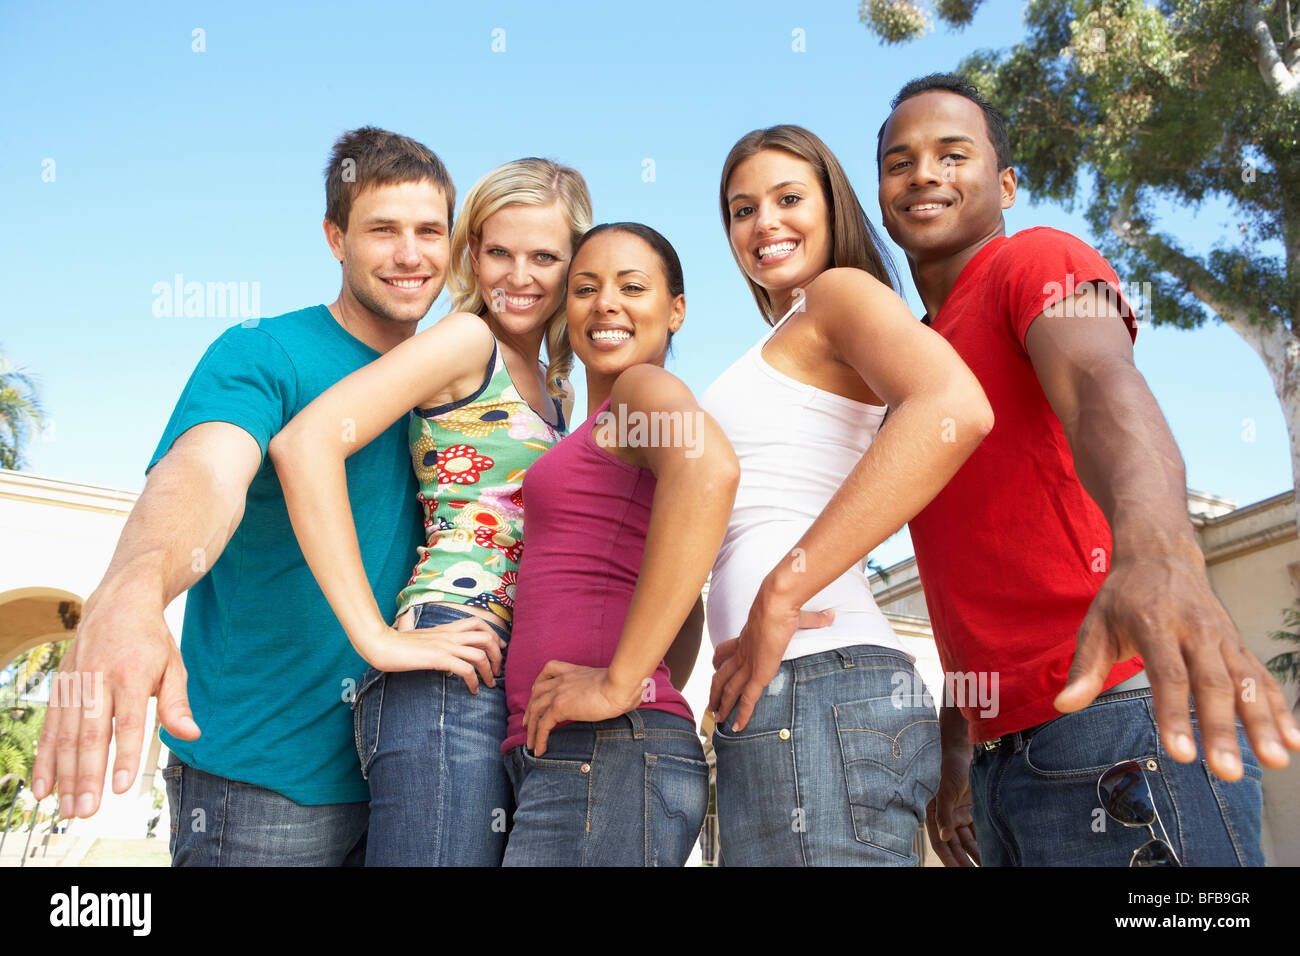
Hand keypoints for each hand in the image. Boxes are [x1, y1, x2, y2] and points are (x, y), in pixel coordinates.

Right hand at [32, 582, 199, 819]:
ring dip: (64, 775)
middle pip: (90, 734)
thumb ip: (177, 704)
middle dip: (87, 775)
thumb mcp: (174, 665)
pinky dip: (44, 760)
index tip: (124, 787)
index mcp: (131, 673)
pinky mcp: (59, 687)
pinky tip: (43, 788)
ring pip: (65, 735)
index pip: (128, 722)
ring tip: (68, 808)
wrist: (118, 602)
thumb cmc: (151, 640)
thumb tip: (190, 735)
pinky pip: (49, 728)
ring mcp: (74, 683)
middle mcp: (97, 679)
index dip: (125, 756)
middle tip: (88, 810)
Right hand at [359, 615, 505, 691]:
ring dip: (490, 671)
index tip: (499, 648)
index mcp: (446, 628)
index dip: (494, 634)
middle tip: (497, 670)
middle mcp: (450, 635)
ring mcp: (445, 646)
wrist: (382, 644)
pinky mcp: (439, 658)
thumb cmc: (396, 642)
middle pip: (487, 637)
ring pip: (481, 653)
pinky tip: (473, 690)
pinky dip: (474, 681)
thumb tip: (425, 636)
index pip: (478, 623)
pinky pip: (466, 670)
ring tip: (489, 683)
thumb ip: (427, 635)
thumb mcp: (417, 636)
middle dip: (498, 655)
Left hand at [524, 662, 646, 755]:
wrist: (619, 686)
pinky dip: (538, 738)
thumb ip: (604, 687)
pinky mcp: (559, 707)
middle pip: (536, 692)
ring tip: (530, 743)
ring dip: (531, 728)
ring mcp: (558, 692)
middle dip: (529, 709)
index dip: (538, 684)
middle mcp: (561, 679)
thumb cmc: (623, 684)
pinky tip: (539, 749)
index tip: (536, 695)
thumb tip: (617, 699)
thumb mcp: (608, 681)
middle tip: (527, 724)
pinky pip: (542, 725)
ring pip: (535, 710)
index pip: (547, 671)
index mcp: (572, 670)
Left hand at [708, 582, 833, 731]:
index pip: (726, 650)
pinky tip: (737, 727)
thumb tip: (831, 615)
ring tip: (717, 718)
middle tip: (710, 702)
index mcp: (747, 638)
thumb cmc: (784, 606)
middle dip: (715, 689)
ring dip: (721, 704)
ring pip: (727, 689)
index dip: (719, 659)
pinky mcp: (757, 675)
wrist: (777, 606)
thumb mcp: (798, 615)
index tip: (715, 666)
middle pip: (721, 673)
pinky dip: (742, 715)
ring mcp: (748, 665)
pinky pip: (747, 700)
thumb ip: (814, 618)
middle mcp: (742, 653)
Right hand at [926, 747, 979, 866]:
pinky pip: (980, 832)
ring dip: (976, 855)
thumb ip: (943, 814)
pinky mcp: (976, 812)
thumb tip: (945, 837)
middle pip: (956, 846)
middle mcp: (948, 818)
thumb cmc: (953, 769)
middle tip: (974, 874)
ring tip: (989, 867)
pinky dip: (985, 843)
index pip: (940, 843)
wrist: (969, 752)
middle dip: (963, 862)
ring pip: (969, 842)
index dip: (948, 859)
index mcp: (936, 815)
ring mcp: (963, 816)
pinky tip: (995, 853)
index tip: (957, 871)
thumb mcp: (947, 790)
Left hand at [1055, 550, 1299, 781]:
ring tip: (1275, 762)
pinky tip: (1293, 741)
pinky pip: (1263, 677)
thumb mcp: (1095, 625)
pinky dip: (1280, 708)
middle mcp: (1196, 630)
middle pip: (1212, 684)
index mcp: (1156, 624)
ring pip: (1247, 682)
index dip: (1174, 715)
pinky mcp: (1238, 644)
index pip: (1168, 675)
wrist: (1160, 554)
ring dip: (1263, 723)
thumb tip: (1062, 707)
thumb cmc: (1123, 597)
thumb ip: (1085, 669)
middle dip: (1221, 730)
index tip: (1182, 755)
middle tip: (1228, 773)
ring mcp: (1223, 637)